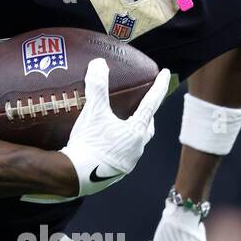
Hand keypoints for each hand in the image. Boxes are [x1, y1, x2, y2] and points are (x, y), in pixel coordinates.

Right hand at [61, 58, 170, 196]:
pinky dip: (118, 147)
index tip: (166, 74)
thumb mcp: (93, 112)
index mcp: (136, 132)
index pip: (151, 104)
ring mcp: (126, 164)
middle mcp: (136, 149)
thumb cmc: (88, 143)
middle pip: (147, 128)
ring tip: (121, 125)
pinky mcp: (114, 174)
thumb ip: (97, 87)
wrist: (75, 176)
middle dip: (147, 116)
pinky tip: (107, 144)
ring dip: (131, 134)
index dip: (158, 87)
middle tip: (142, 106)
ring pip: (135, 144)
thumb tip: (99, 63)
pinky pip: (122, 156)